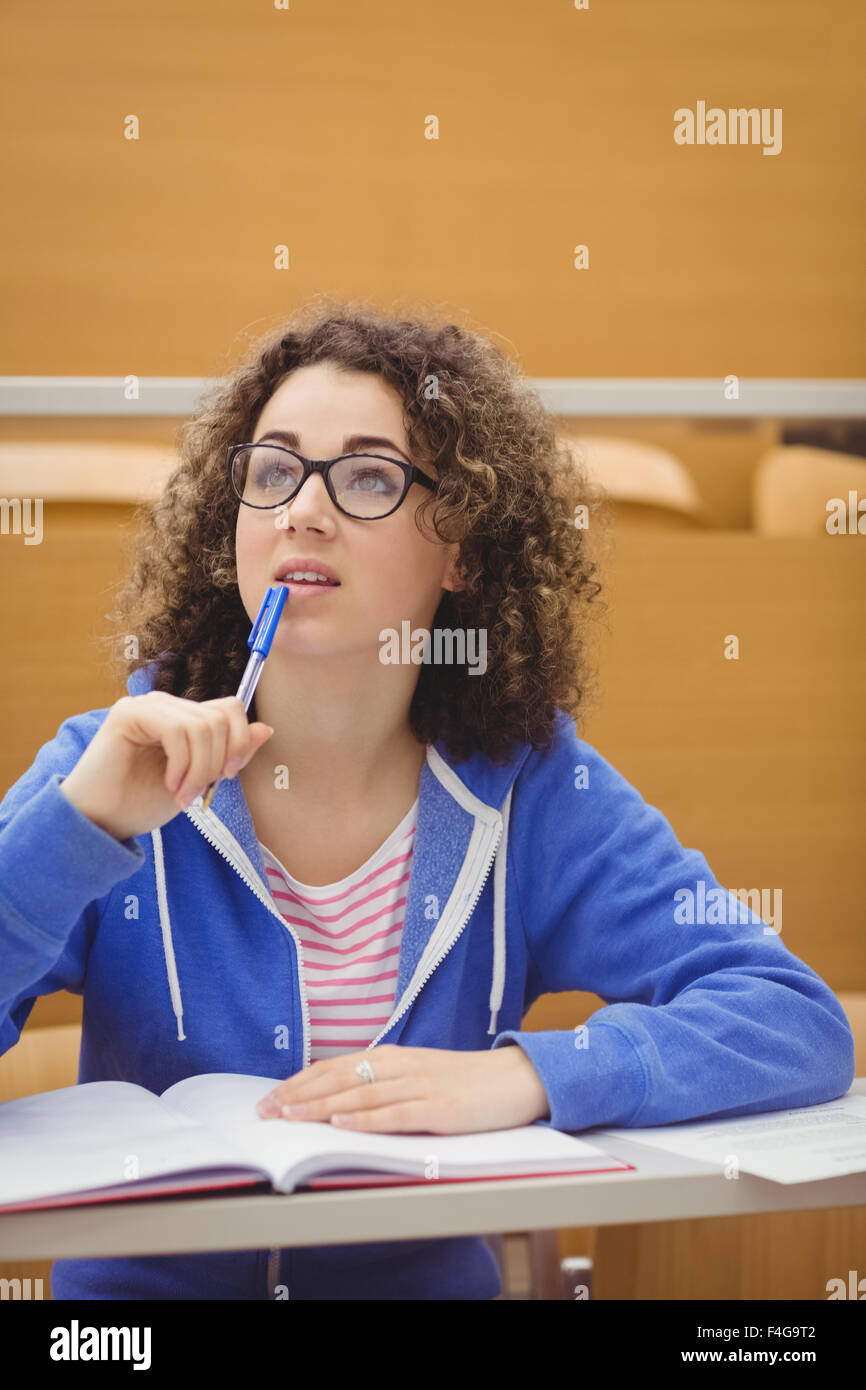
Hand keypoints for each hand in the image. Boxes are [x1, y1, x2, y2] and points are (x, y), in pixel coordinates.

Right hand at [59, 692, 273, 840]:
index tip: (228, 776)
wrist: (102, 821)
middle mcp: (166, 706)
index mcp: (183, 718)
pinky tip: (169, 785)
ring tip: (183, 796)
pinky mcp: (128, 714)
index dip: (239, 740)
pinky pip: (176, 730)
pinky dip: (181, 764)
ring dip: (199, 770)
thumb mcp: (199, 780)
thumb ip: (230, 755)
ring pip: (201, 726)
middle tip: (200, 794)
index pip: (229, 708)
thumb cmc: (142, 802)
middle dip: (217, 762)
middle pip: (219, 718)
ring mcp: (146, 706)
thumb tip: (266, 728)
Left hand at [255, 1043, 550, 1133]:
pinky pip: (396, 1114)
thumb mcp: (419, 1077)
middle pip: (340, 1078)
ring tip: (291, 1115)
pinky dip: (366, 1119)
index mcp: (393, 1057)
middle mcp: (400, 1066)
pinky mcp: (439, 1109)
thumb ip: (383, 1085)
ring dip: (322, 1106)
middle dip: (299, 1094)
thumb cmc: (466, 1082)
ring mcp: (420, 1087)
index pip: (335, 1067)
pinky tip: (342, 1124)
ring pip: (361, 1095)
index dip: (300, 1082)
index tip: (269, 1098)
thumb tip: (339, 1101)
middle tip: (265, 1110)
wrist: (516, 1078)